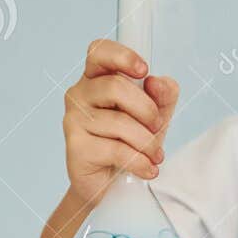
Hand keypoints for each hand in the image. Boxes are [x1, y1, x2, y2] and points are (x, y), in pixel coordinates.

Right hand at [62, 39, 178, 204]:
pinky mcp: (76, 148)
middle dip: (147, 109)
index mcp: (97, 78)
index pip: (98, 51)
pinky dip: (140, 161)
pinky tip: (147, 169)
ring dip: (146, 141)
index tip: (144, 70)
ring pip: (119, 121)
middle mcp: (80, 94)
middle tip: (157, 127)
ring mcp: (74, 120)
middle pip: (115, 86)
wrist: (111, 185)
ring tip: (154, 155)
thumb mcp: (155, 116)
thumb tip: (156, 82)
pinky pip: (116, 149)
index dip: (121, 56)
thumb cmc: (131, 142)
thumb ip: (163, 95)